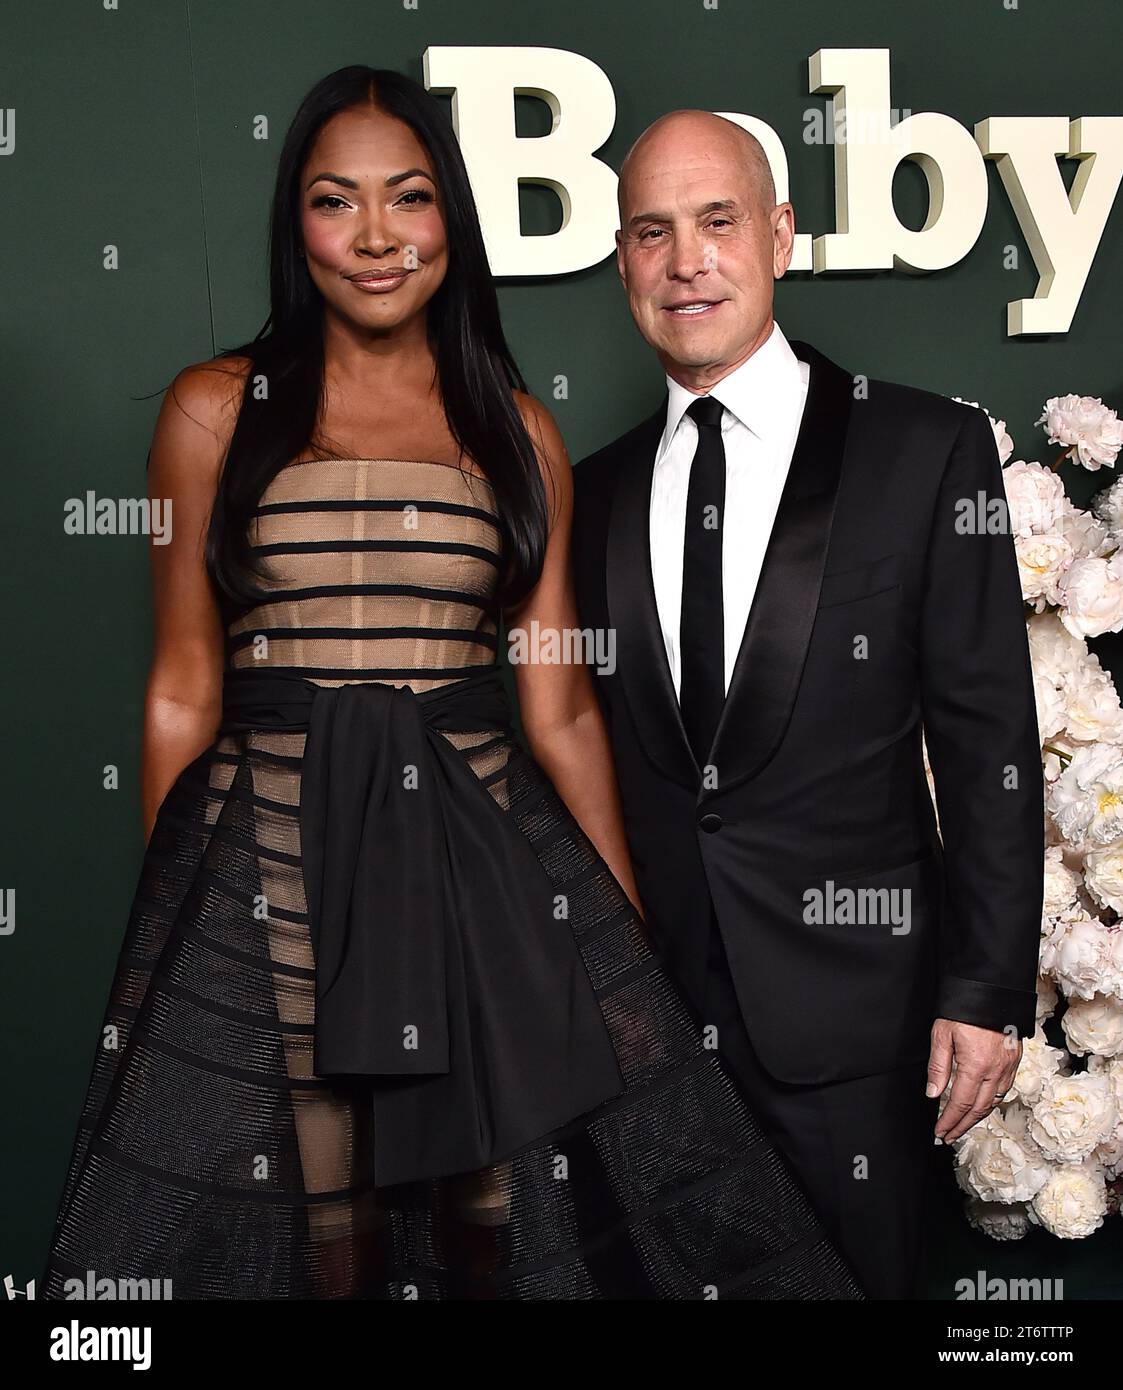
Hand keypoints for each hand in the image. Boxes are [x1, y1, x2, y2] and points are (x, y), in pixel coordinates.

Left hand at [927, 1018, 1021, 1143]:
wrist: (991, 990)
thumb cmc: (965, 1009)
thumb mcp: (942, 1034)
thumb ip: (939, 1067)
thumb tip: (934, 1094)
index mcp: (976, 1065)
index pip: (961, 1103)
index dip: (949, 1121)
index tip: (940, 1132)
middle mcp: (996, 1070)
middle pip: (978, 1109)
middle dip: (962, 1126)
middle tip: (948, 1136)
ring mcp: (1008, 1066)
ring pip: (993, 1103)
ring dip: (977, 1118)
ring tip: (962, 1126)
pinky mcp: (1014, 1061)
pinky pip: (1004, 1090)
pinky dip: (991, 1103)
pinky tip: (981, 1106)